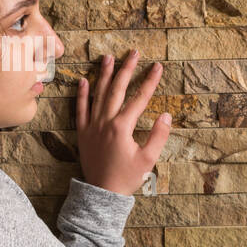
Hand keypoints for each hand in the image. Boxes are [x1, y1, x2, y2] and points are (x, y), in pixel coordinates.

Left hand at [75, 51, 171, 195]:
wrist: (102, 193)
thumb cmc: (127, 178)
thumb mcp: (148, 159)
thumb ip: (158, 136)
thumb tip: (167, 115)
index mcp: (122, 127)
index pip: (139, 98)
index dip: (149, 81)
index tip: (157, 66)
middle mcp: (105, 122)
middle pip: (117, 90)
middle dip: (126, 69)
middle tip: (133, 52)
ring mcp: (92, 126)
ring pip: (98, 95)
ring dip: (104, 75)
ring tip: (108, 58)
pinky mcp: (82, 133)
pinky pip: (80, 110)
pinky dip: (81, 95)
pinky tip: (83, 81)